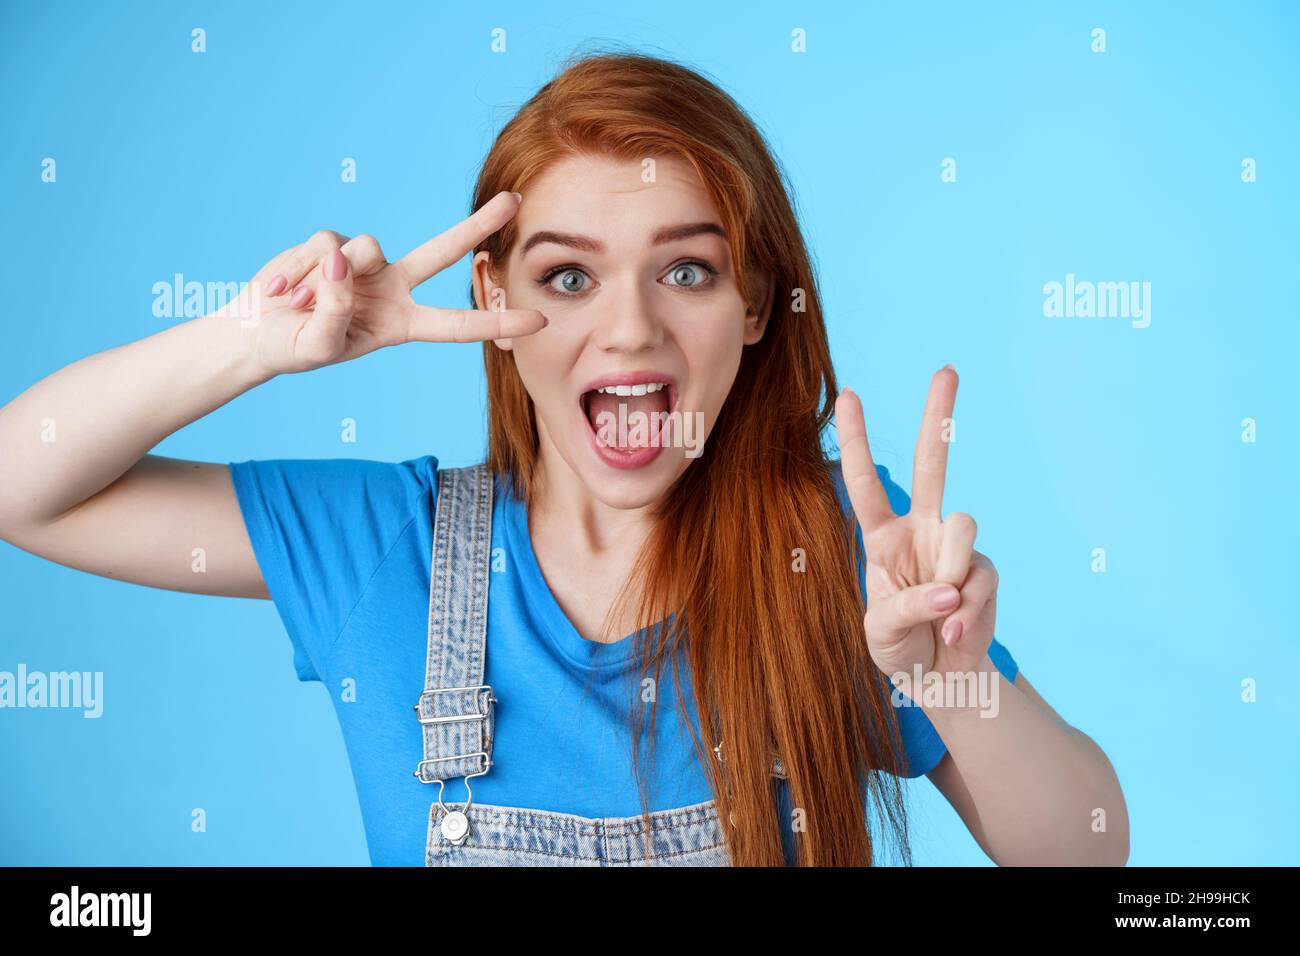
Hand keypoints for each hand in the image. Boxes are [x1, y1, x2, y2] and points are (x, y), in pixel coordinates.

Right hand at [218, 190, 546, 375]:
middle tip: (516, 199)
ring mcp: (364, 264)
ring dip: (327, 277)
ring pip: (364, 248)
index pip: (457, 323)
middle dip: (479, 224)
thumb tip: (343, 257)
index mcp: (401, 324)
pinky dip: (299, 268)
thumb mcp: (317, 345)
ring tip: (299, 304)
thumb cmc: (292, 349)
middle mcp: (392, 288)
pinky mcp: (332, 245)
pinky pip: (325, 244)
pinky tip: (282, 290)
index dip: (497, 321)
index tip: (541, 319)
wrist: (256, 333)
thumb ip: (336, 307)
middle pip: (443, 250)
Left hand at [835, 367, 998, 691]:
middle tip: (946, 368)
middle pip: (933, 464)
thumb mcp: (881, 632)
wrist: (939, 681)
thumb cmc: (899, 649)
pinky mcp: (984, 571)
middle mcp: (920, 530)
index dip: (857, 440)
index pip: (864, 483)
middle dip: (939, 415)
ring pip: (963, 524)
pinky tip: (955, 635)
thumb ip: (906, 607)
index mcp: (881, 537)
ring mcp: (955, 548)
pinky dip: (966, 612)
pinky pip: (979, 577)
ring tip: (940, 616)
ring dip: (950, 573)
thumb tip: (948, 591)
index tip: (848, 393)